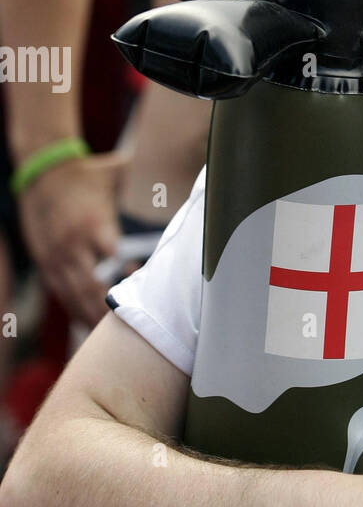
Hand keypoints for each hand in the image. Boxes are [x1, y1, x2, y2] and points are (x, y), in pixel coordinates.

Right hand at [17, 150, 128, 326]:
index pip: (110, 254)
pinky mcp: (45, 262)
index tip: (144, 290)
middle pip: (90, 285)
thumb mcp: (114, 172)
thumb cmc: (86, 174)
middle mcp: (72, 243)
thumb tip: (178, 177)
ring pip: (74, 295)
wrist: (41, 170)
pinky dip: (75, 309)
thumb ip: (144, 184)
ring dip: (92, 317)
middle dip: (108, 310)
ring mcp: (56, 255)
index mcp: (93, 222)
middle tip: (131, 330)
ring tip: (111, 337)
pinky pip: (60, 293)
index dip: (127, 274)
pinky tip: (88, 324)